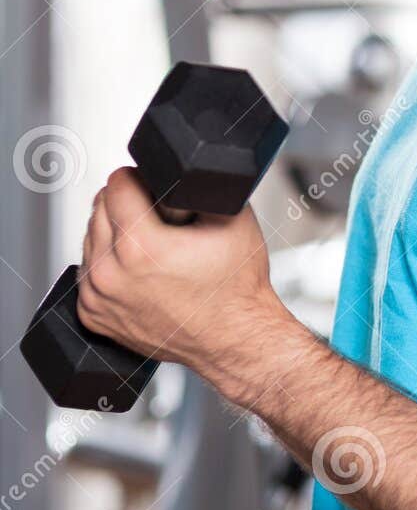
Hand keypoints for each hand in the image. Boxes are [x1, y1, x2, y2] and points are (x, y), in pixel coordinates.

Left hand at [76, 165, 281, 383]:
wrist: (234, 338)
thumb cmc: (236, 287)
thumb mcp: (232, 219)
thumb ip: (198, 187)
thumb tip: (175, 171)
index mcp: (140, 247)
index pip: (116, 185)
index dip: (140, 178)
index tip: (153, 187)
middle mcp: (109, 273)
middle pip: (99, 208)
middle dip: (127, 204)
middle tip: (160, 218)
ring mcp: (97, 298)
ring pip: (90, 239)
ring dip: (115, 234)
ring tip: (152, 247)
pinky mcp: (92, 315)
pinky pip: (88, 272)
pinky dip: (109, 265)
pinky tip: (139, 271)